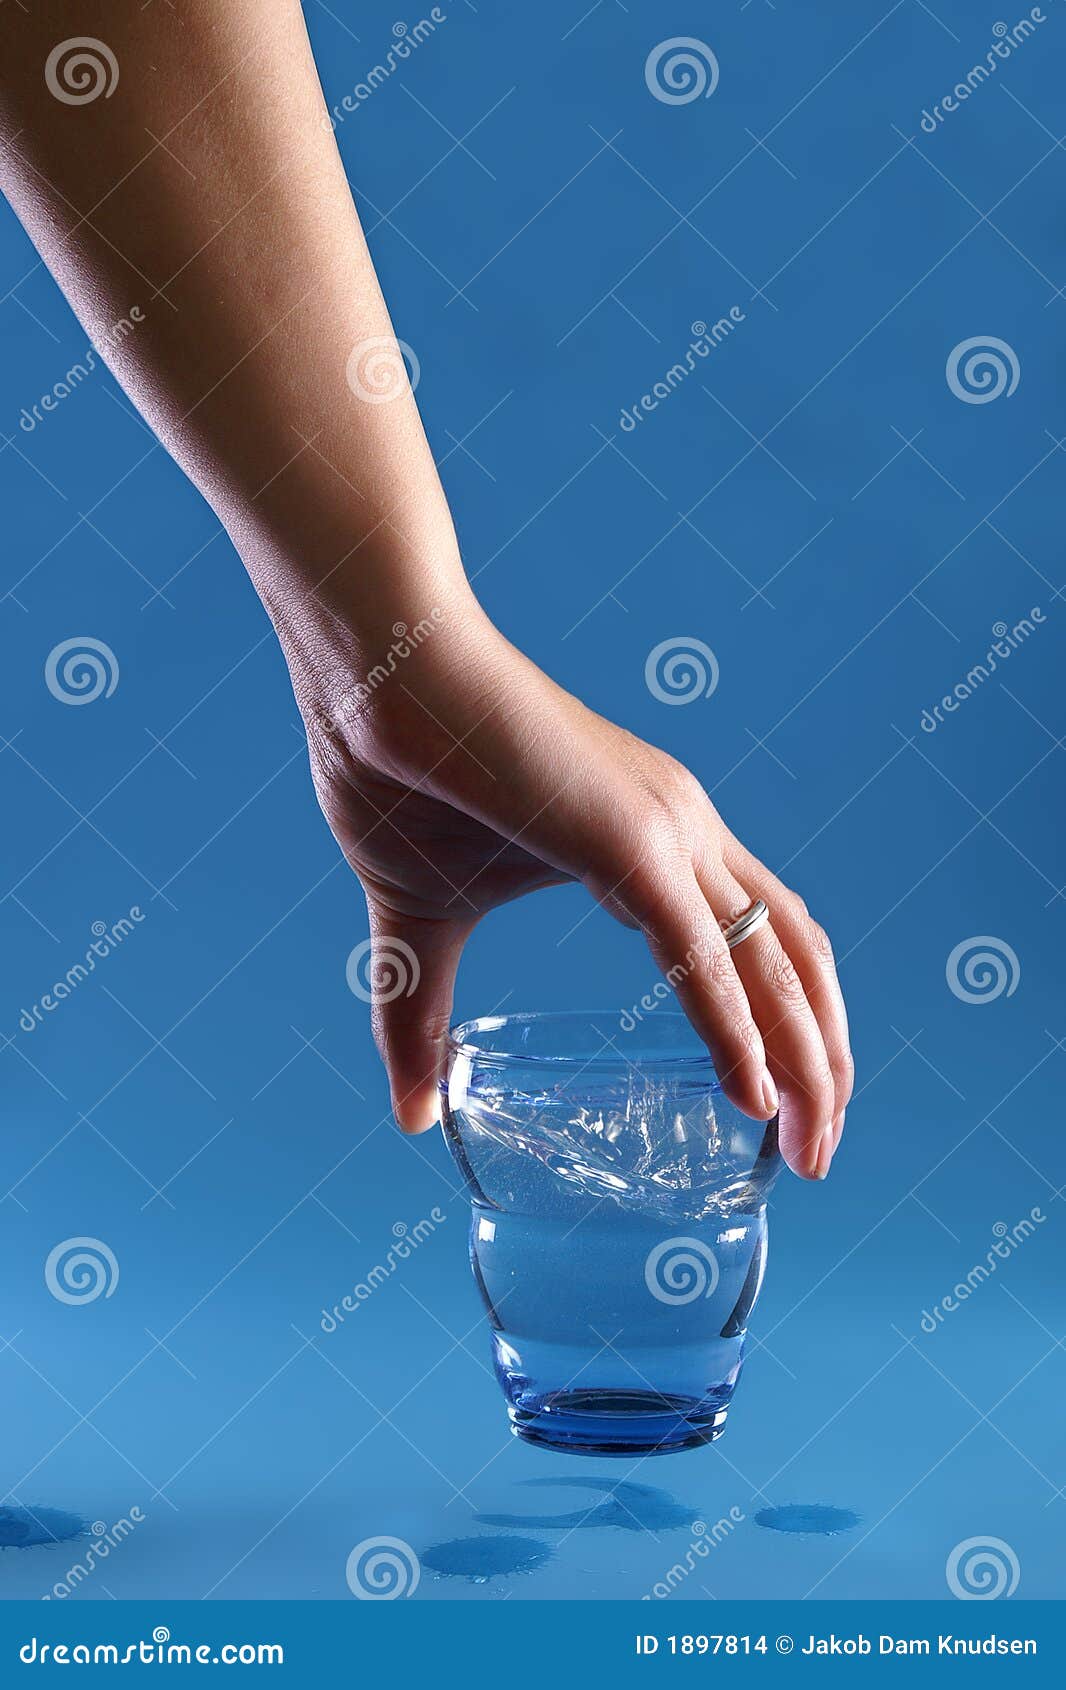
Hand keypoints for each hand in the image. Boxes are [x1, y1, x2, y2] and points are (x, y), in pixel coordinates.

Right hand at [292, 596, 852, 1180]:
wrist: (375, 664)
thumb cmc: (399, 771)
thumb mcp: (420, 920)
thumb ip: (419, 1013)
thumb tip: (410, 1117)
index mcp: (655, 840)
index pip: (760, 943)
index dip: (788, 1031)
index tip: (784, 1115)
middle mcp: (684, 831)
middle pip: (796, 957)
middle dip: (823, 1062)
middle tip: (820, 1156)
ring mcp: (666, 830)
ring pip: (776, 959)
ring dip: (809, 1061)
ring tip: (815, 1147)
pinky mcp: (627, 838)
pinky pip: (702, 951)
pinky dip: (737, 1031)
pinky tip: (754, 1096)